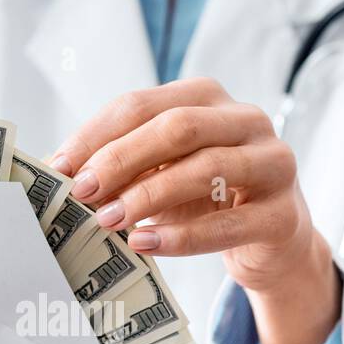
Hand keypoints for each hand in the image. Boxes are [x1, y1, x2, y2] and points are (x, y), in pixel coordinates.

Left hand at [51, 77, 340, 343]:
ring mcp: (273, 164)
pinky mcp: (283, 215)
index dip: (97, 134)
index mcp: (209, 98)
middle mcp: (247, 120)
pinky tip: (145, 244)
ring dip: (149, 196)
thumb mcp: (164, 172)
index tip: (61, 167)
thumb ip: (125, 167)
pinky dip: (182, 236)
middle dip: (122, 159)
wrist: (273, 240)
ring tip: (109, 221)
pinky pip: (228, 225)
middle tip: (84, 192)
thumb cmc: (208, 199)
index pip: (143, 104)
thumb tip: (63, 174)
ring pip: (207, 169)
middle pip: (178, 128)